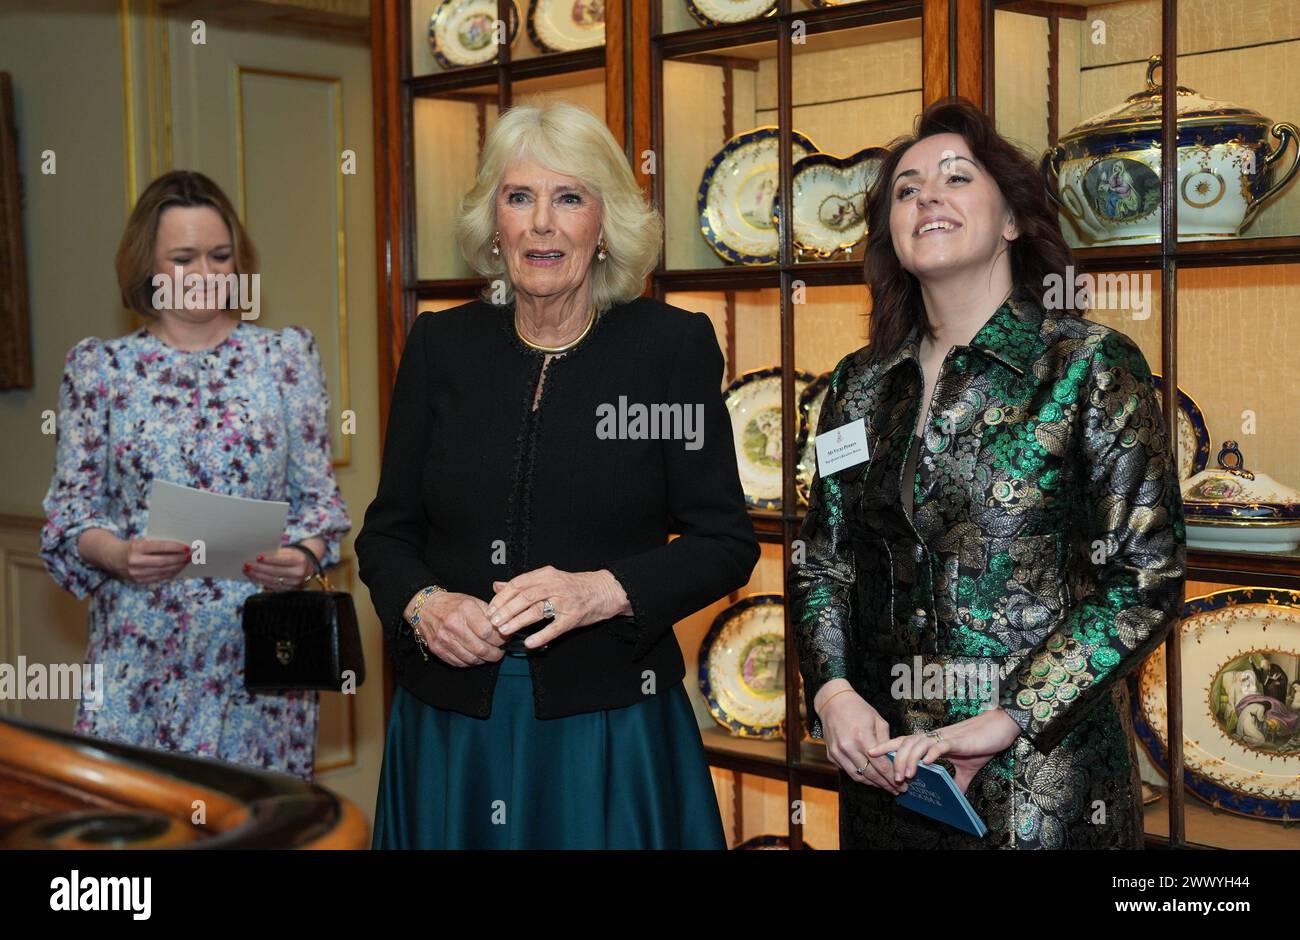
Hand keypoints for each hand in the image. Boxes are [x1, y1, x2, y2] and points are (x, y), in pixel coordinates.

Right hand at [107, 536, 190, 584]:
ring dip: (177, 567)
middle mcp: (135, 561)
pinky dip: (170, 573)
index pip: (160, 547)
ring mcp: (136, 573)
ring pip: (163, 571)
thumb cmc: (131, 546)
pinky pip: (158, 578)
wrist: (111, 557)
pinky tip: (177, 569)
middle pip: (164, 561)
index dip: (175, 548)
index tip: (187, 547)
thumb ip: (156, 545)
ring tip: (186, 562)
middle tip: (191, 556)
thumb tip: (179, 547)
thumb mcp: (141, 541)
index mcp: (137, 548)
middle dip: (180, 559)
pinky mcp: (138, 581)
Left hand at [243, 546, 314, 591]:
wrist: (307, 566)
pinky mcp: (288, 590)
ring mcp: (294, 583)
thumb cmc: (294, 556)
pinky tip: (253, 577)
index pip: (283, 560)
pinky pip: (272, 586)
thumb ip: (276, 554)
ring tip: (247, 571)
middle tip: (247, 564)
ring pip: (272, 580)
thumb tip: (258, 557)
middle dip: (259, 568)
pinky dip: (261, 582)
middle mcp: (299, 573)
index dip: (270, 559)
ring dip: (257, 576)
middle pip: (275, 571)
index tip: (258, 557)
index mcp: (300, 560)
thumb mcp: (289, 551)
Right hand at [405, 590, 503, 666]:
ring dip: (483, 660)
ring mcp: (443, 639)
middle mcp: (453, 624)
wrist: (425, 608)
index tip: (503, 640)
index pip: (487, 632)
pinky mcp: (437, 649)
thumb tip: (503, 628)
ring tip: (488, 655)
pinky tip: (474, 657)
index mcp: (465, 610)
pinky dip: (470, 662)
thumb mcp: (472, 600)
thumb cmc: (452, 604)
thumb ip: (489, 613)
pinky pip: (458, 663)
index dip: (499, 639)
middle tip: (499, 653)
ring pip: (471, 659)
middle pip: (480, 648)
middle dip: (494, 654)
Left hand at [487, 566, 627, 648]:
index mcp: (546, 575)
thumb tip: (496, 586)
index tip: (491, 609)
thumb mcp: (548, 579)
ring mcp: (565, 602)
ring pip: (537, 610)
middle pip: (525, 596)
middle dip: (506, 610)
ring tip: (504, 631)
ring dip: (518, 621)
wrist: (603, 590)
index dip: (502, 597)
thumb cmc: (573, 586)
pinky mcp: (573, 617)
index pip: (518, 584)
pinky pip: (555, 628)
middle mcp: (555, 586)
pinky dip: (541, 635)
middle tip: (494, 622)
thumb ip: (522, 583)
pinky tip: (529, 643)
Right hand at [818, 684, 905, 794]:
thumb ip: (886, 742)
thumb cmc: (858, 709)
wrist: (833, 703)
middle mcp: (849, 747)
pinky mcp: (831, 755)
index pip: (881, 765)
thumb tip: (894, 759)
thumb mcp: (878, 721)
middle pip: (871, 774)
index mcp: (863, 737)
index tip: (903, 785)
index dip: (893, 778)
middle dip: (886, 785)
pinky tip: (870, 777)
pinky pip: (847, 771)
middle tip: (897, 790)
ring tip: (884, 786)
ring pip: (858, 777)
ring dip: (873, 784)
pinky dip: (860, 776)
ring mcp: (838, 753)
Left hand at [868, 708, 1021, 793]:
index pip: (905, 742)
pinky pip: (941, 745)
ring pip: (919, 744)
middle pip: (907, 743)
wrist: (998, 728)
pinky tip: (927, 763)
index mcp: (933, 742)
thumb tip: (956, 798)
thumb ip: (957, 781)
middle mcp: (934, 738)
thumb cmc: (981, 745)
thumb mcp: (967, 769)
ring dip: (910, 759)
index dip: (888, 747)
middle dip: (896, 759)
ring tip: (906, 775)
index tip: (871, 752)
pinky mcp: (958, 741)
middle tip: (893, 777)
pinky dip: (932, 753)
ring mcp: (945, 738)